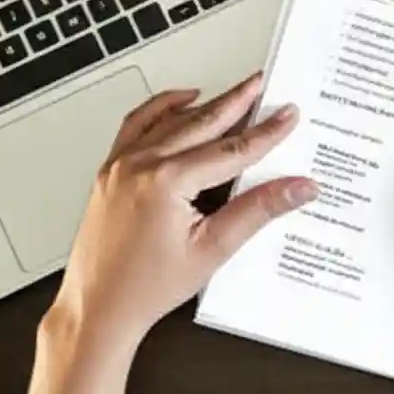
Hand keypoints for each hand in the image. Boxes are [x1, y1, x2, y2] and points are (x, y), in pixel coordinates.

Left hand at [23, 74, 317, 393]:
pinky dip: (162, 108)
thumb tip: (296, 188)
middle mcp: (140, 164)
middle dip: (237, 102)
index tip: (286, 116)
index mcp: (166, 181)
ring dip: (205, 104)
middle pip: (202, 123)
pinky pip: (137, 125)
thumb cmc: (144, 288)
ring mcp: (120, 164)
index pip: (231, 150)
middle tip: (262, 85)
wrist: (97, 308)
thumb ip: (258, 210)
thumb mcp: (212, 249)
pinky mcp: (109, 170)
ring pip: (170, 120)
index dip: (265, 132)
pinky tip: (181, 102)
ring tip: (232, 93)